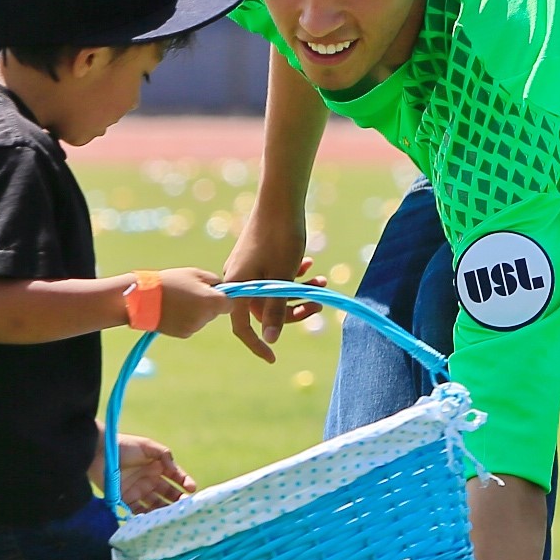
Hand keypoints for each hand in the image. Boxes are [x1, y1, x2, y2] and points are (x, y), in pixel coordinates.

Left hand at [90, 433, 196, 512]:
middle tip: (184, 504)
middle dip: (178, 499)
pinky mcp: (126, 501)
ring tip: (173, 515)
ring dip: (165, 510)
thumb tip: (175, 471)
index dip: (185, 482)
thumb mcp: (147, 446)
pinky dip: (148, 517)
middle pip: (168, 493)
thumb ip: (164, 455)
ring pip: (156, 504)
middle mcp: (150, 480)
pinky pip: (139, 512)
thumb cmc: (123, 446)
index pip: (175, 477)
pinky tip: (156, 519)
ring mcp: (138, 492)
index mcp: (157, 467)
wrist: (98, 453)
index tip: (191, 488)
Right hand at [154, 267, 232, 337]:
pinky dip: (185, 319)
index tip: (212, 292)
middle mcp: (207, 317)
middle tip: (190, 293)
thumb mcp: (195, 273)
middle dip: (207, 304)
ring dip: (196, 311)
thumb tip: (220, 287)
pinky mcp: (184, 334)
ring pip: (202, 319)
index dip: (223, 298)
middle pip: (215, 311)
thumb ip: (213, 280)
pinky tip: (173, 310)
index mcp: (213, 301)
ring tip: (178, 300)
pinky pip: (191, 325)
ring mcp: (196, 327)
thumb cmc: (171, 282)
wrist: (144, 299)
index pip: (229, 304)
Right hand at [223, 220, 326, 363]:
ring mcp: (246, 267)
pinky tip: (308, 265)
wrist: (280, 199)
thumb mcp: (281, 279)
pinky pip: (271, 276)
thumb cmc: (280, 238)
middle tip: (318, 302)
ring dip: (296, 292)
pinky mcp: (255, 256)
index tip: (272, 359)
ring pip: (271, 291)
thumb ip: (275, 310)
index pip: (242, 326)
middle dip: (291, 310)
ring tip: (321, 282)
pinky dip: (290, 276)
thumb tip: (271, 339)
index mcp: (237, 286)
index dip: (256, 344)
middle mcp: (237, 278)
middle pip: (262, 309)